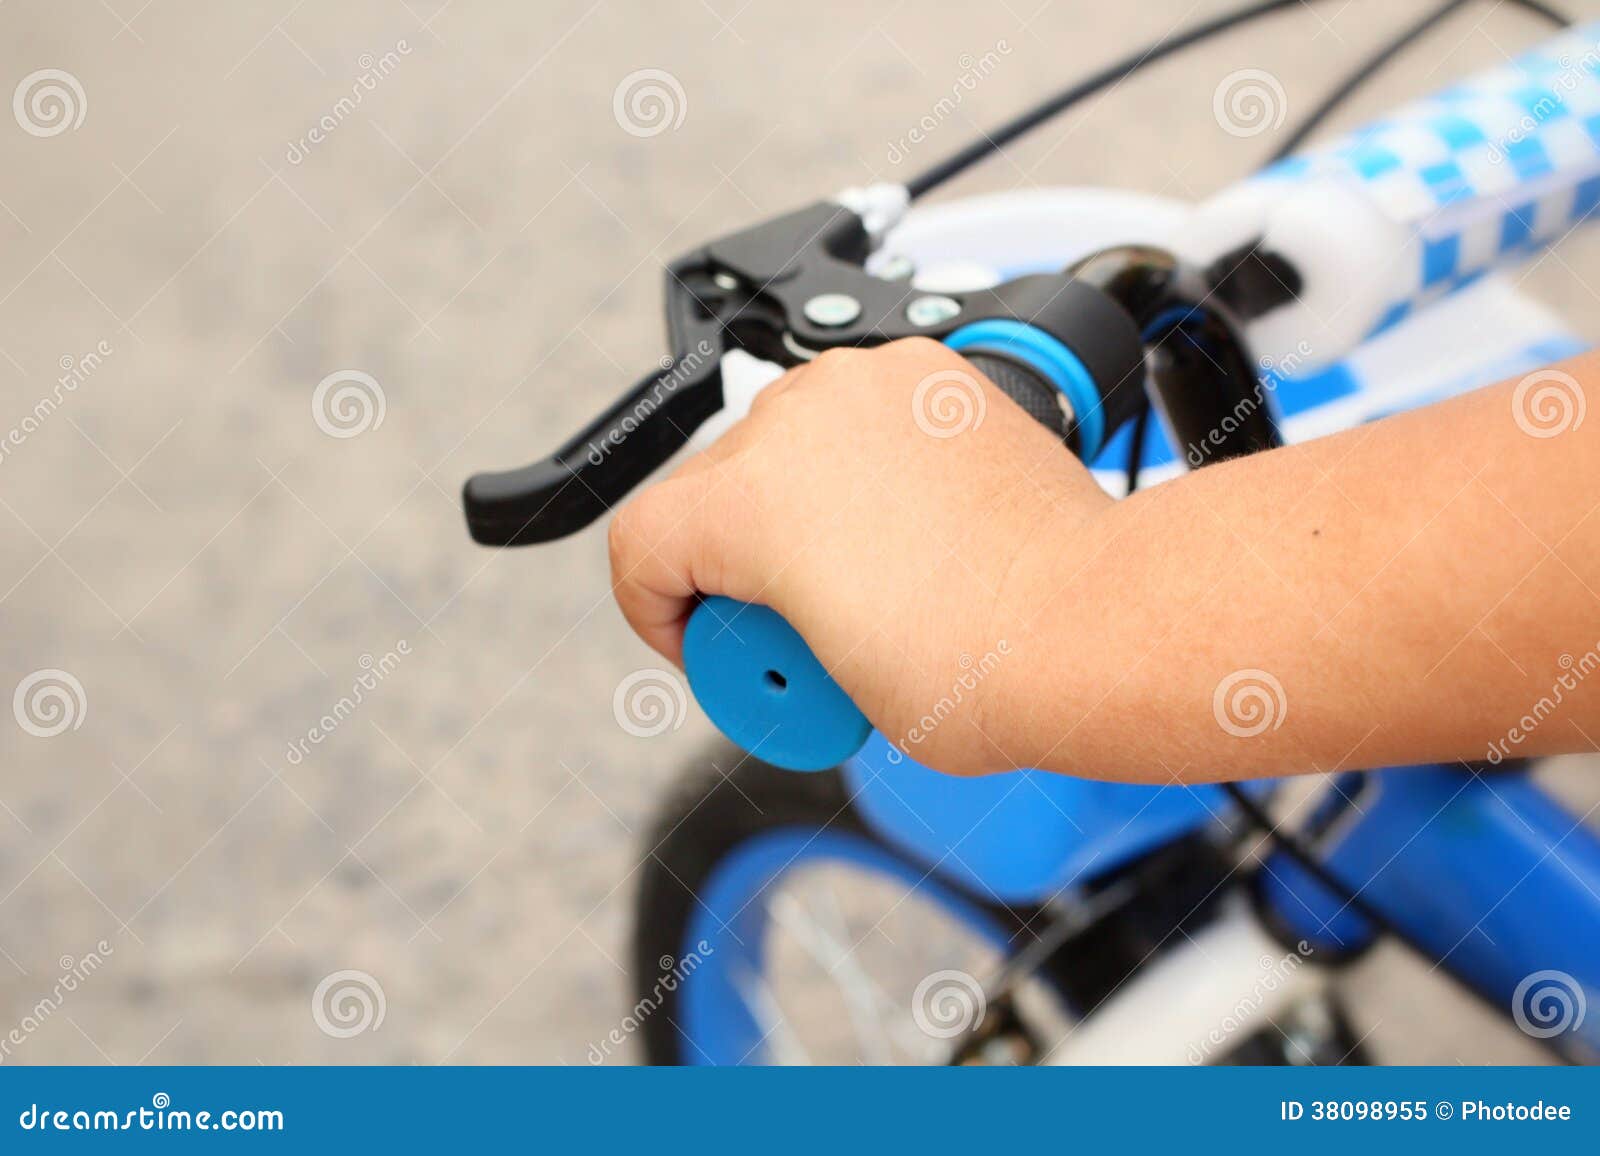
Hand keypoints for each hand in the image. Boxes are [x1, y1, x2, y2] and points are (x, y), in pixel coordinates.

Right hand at [606, 337, 1112, 774]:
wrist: (1092, 625)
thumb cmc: (976, 670)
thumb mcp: (822, 683)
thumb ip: (766, 631)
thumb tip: (776, 618)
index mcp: (750, 500)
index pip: (640, 541)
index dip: (653, 610)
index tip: (700, 643)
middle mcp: (800, 420)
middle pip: (709, 487)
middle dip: (728, 561)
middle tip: (783, 628)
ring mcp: (871, 386)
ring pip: (780, 439)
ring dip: (791, 503)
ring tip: (852, 575)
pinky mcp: (933, 376)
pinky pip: (857, 414)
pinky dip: (859, 463)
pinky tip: (900, 525)